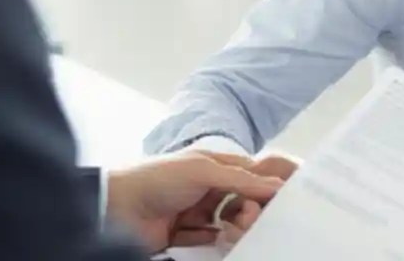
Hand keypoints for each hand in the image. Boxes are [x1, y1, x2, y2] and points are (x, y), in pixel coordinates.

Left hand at [105, 151, 283, 251]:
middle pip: (242, 200)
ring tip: (231, 230)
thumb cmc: (159, 179)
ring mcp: (195, 211)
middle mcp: (206, 186)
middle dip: (251, 209)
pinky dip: (214, 241)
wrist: (116, 208)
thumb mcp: (203, 170)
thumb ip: (241, 179)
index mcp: (212, 164)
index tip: (286, 198)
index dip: (268, 184)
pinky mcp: (184, 234)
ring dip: (235, 227)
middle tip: (248, 217)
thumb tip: (277, 185)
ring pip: (229, 222)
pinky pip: (209, 240)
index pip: (250, 172)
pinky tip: (215, 238)